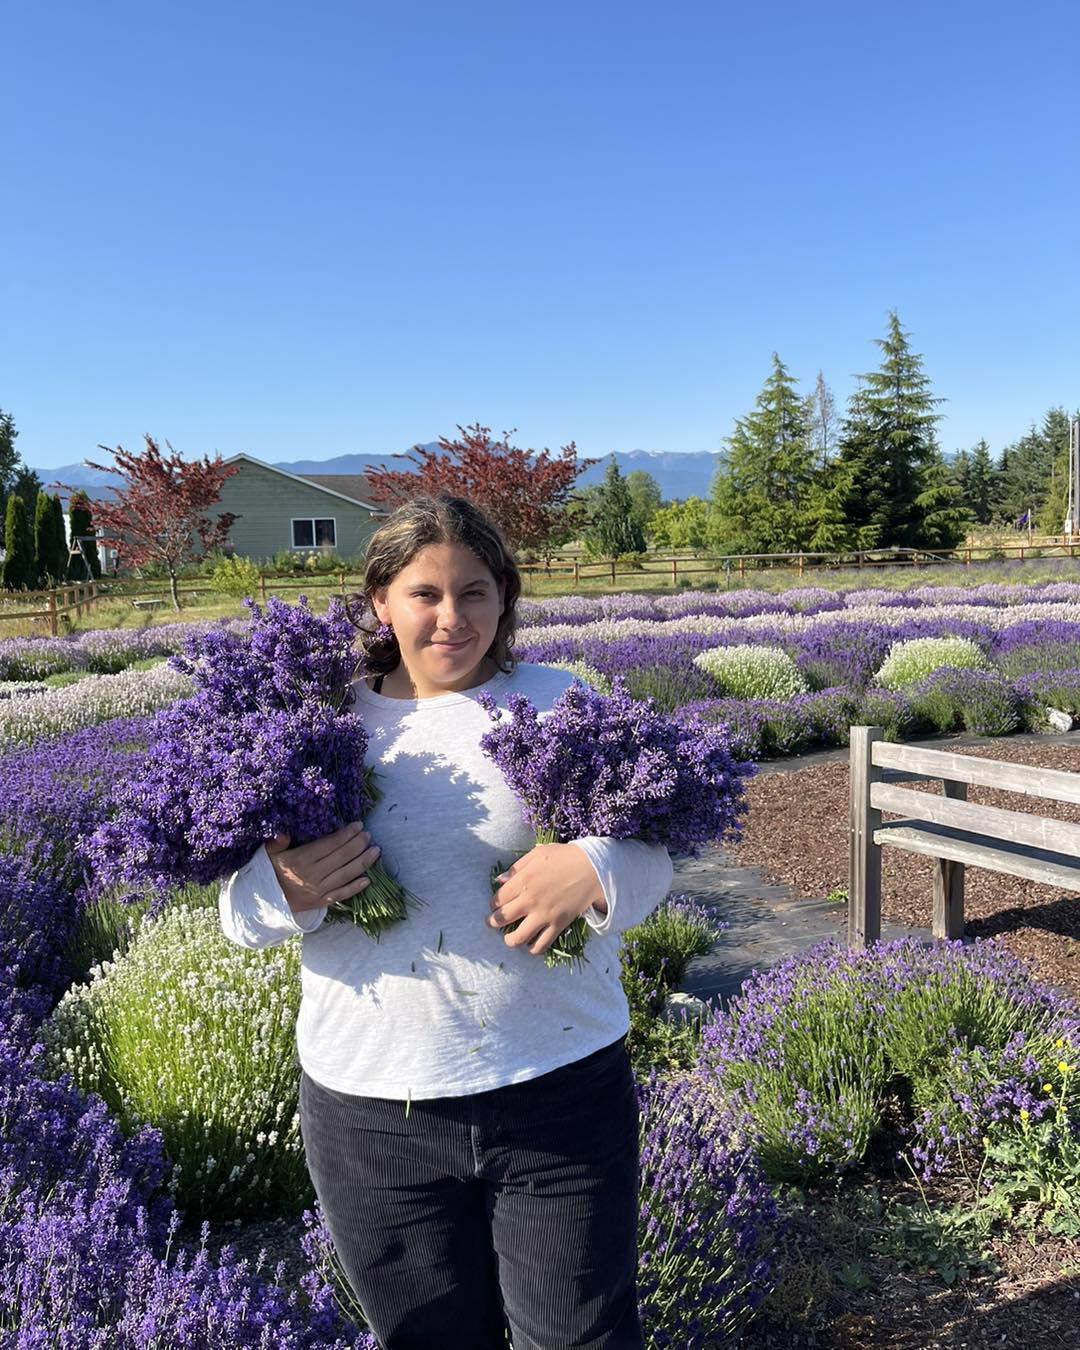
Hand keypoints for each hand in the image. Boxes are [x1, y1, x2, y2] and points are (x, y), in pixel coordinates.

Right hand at [265, 822, 381, 914]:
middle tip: (368, 835)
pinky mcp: (320, 902)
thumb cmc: (267, 873)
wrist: (262, 904)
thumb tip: (282, 832)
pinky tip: (368, 880)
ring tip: (376, 852)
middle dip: (357, 845)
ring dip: (362, 863)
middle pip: (340, 857)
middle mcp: (311, 875)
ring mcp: (317, 890)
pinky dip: (354, 888)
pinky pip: (340, 895)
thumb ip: (276, 843)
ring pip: (344, 875)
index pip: (329, 844)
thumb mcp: (268, 855)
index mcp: (300, 859)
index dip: (345, 834)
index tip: (358, 825)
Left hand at [488, 843, 606, 956]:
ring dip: (509, 940)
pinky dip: (533, 949)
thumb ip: (516, 867)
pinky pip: (542, 944)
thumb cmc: (564, 857)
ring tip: (509, 939)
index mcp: (523, 881)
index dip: (493, 904)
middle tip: (492, 923)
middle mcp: (530, 900)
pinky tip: (530, 945)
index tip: (495, 905)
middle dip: (493, 922)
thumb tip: (499, 880)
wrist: (593, 868)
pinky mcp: (558, 925)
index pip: (498, 899)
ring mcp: (544, 915)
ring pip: (518, 937)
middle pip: (502, 919)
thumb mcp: (537, 854)